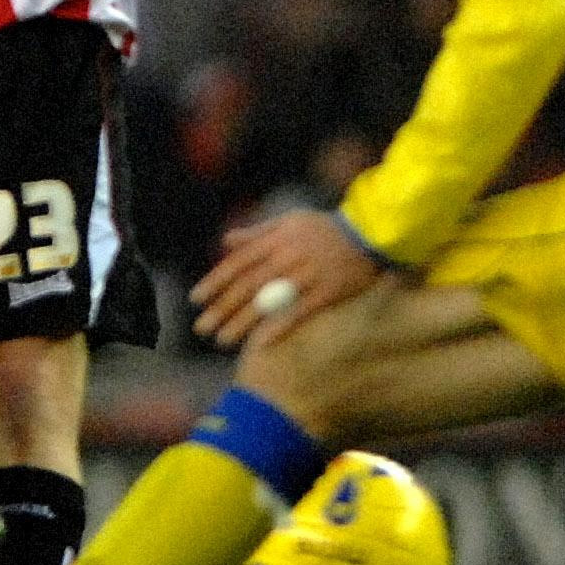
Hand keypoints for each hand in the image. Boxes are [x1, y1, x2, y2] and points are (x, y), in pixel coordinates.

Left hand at [191, 210, 381, 351]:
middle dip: (222, 307)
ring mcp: (306, 276)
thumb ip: (258, 232)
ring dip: (243, 323)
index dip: (215, 281)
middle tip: (202, 328)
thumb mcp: (290, 221)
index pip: (238, 262)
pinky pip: (298, 313)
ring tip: (222, 341)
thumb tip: (227, 241)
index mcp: (276, 239)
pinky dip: (279, 327)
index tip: (196, 299)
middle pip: (248, 285)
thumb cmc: (325, 228)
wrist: (369, 233)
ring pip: (268, 302)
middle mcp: (287, 257)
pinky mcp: (325, 292)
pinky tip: (261, 344)